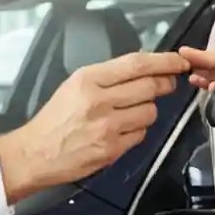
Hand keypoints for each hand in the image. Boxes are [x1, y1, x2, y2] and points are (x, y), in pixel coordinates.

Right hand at [0, 51, 189, 202]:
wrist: (35, 153)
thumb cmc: (55, 118)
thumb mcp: (74, 85)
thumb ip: (107, 77)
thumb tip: (143, 70)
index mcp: (88, 79)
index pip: (136, 64)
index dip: (163, 61)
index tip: (178, 60)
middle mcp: (99, 101)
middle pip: (149, 86)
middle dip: (165, 83)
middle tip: (169, 83)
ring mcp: (108, 127)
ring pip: (150, 111)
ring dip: (148, 109)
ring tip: (132, 111)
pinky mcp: (112, 150)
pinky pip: (141, 134)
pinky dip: (137, 130)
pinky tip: (123, 129)